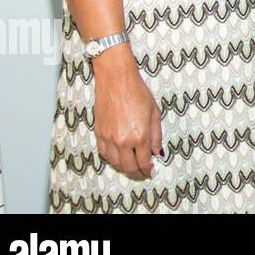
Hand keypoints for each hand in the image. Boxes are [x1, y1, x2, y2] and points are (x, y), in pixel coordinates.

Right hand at [92, 45, 163, 179]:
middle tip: (142, 174)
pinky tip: (117, 158)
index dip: (148, 170)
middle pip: (129, 166)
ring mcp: (108, 138)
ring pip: (115, 163)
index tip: (151, 172)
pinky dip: (111, 159)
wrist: (116, 80)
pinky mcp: (98, 133)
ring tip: (131, 168)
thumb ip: (156, 135)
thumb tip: (156, 151)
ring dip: (124, 168)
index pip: (144, 162)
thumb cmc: (137, 92)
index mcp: (140, 135)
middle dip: (136, 173)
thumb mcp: (154, 112)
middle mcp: (123, 140)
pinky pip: (104, 153)